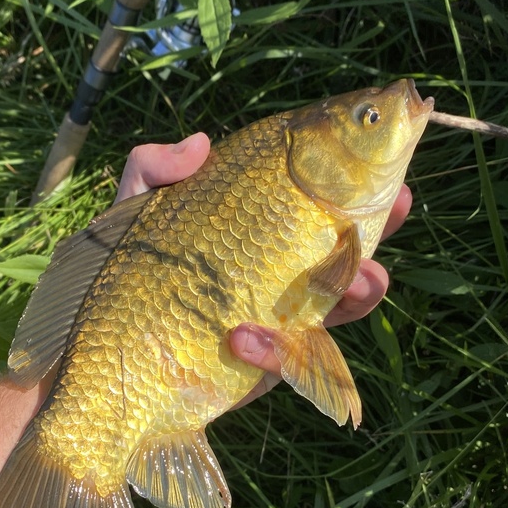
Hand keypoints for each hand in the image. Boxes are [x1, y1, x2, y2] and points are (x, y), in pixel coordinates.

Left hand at [117, 133, 409, 401]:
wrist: (110, 356)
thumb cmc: (123, 275)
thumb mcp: (130, 215)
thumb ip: (152, 168)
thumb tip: (201, 143)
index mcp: (255, 224)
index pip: (314, 193)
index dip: (351, 173)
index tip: (376, 153)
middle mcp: (278, 266)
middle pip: (347, 243)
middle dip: (379, 224)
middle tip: (396, 201)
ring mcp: (279, 316)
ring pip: (343, 303)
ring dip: (360, 289)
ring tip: (360, 280)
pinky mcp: (265, 364)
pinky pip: (291, 360)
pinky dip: (274, 351)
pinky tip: (240, 336)